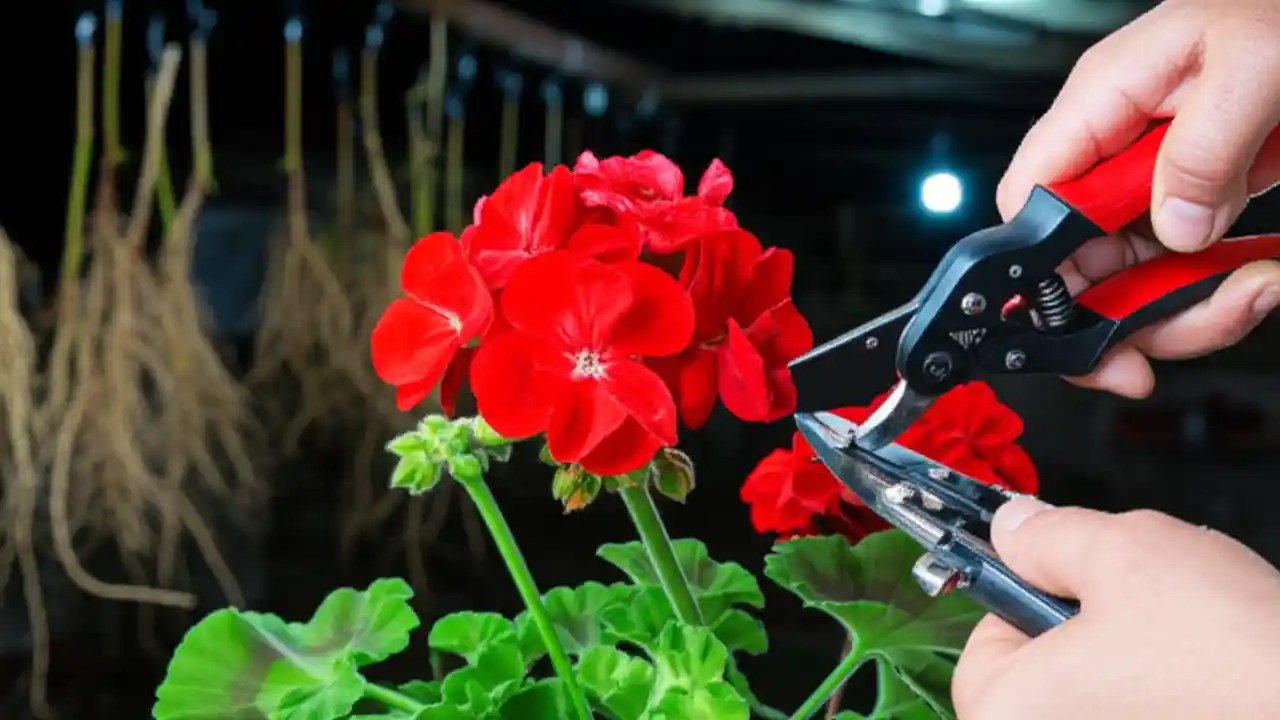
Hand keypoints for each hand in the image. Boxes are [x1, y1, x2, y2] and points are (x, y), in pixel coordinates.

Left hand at [953, 497, 1279, 718]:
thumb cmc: (1233, 656)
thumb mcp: (1123, 552)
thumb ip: (1048, 536)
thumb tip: (1013, 528)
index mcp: (1009, 713)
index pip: (983, 644)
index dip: (1023, 598)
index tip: (1061, 578)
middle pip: (1042, 674)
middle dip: (1082, 630)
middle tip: (1132, 607)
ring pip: (1095, 696)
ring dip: (1127, 661)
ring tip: (1178, 641)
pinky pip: (1135, 714)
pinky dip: (1165, 694)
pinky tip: (1200, 677)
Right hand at [997, 0, 1279, 397]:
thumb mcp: (1254, 65)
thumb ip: (1205, 153)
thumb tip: (1178, 230)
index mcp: (1103, 100)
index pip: (1031, 202)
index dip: (1045, 272)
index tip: (1086, 321)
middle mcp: (1118, 143)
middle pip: (1082, 260)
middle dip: (1132, 311)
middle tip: (1191, 326)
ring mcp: (1158, 173)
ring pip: (1135, 275)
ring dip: (1192, 305)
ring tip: (1256, 290)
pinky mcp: (1200, 190)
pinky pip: (1185, 262)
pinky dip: (1222, 287)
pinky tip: (1260, 276)